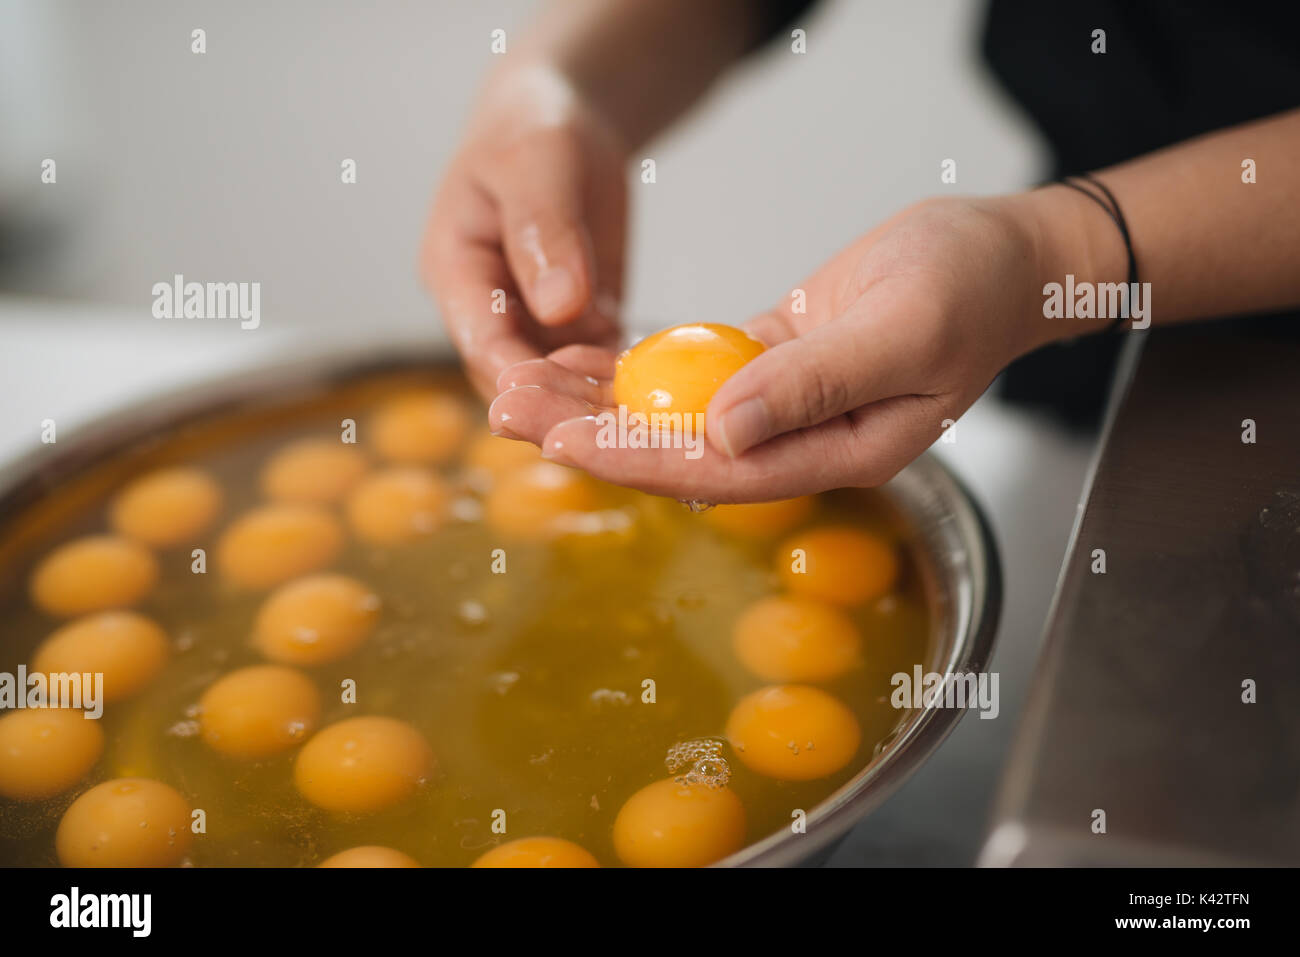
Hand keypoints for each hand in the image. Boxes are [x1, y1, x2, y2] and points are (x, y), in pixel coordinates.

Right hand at [421, 65, 628, 397]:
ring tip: (648, 415)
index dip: (520, 376)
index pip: (481, 339)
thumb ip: (545, 231)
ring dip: (601, 399)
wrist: (565, 120)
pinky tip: (666, 389)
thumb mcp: (537, 164)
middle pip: (519, 376)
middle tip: (619, 425)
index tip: (562, 403)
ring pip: (563, 381)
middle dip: (565, 403)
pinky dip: (629, 377)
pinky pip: (602, 363)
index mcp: (455, 270)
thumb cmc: (534, 128)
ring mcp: (535, 324)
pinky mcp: (581, 326)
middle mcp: (490, 310)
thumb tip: (559, 306)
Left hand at [487, 190, 1112, 501]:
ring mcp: (782, 404)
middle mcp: (802, 440)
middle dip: (591, 435)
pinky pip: (690, 375)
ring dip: (597, 403)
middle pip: (679, 451)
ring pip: (674, 415)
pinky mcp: (769, 363)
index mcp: (840, 453)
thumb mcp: (903, 329)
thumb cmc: (973, 287)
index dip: (637, 459)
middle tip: (506, 412)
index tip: (562, 443)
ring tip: (519, 387)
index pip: (721, 472)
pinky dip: (636, 369)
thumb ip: (816, 384)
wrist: (1004, 254)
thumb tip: (724, 432)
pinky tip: (578, 360)